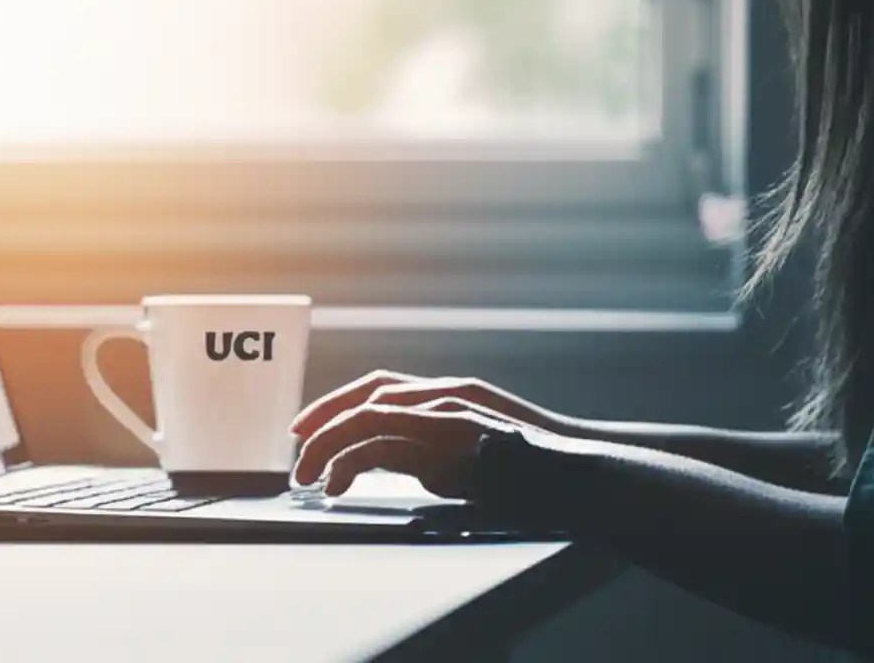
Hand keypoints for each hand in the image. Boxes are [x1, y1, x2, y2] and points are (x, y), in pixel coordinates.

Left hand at [290, 370, 556, 496]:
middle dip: (323, 418)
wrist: (577, 472)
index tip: (307, 427)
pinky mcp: (448, 441)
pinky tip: (338, 484)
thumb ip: (431, 452)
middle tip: (296, 448)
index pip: (379, 388)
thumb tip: (392, 464)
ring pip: (367, 417)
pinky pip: (383, 446)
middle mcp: (443, 396)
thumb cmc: (529, 471)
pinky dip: (351, 463)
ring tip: (310, 475)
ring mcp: (447, 414)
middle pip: (366, 395)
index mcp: (447, 395)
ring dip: (329, 444)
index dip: (337, 403)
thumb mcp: (469, 455)